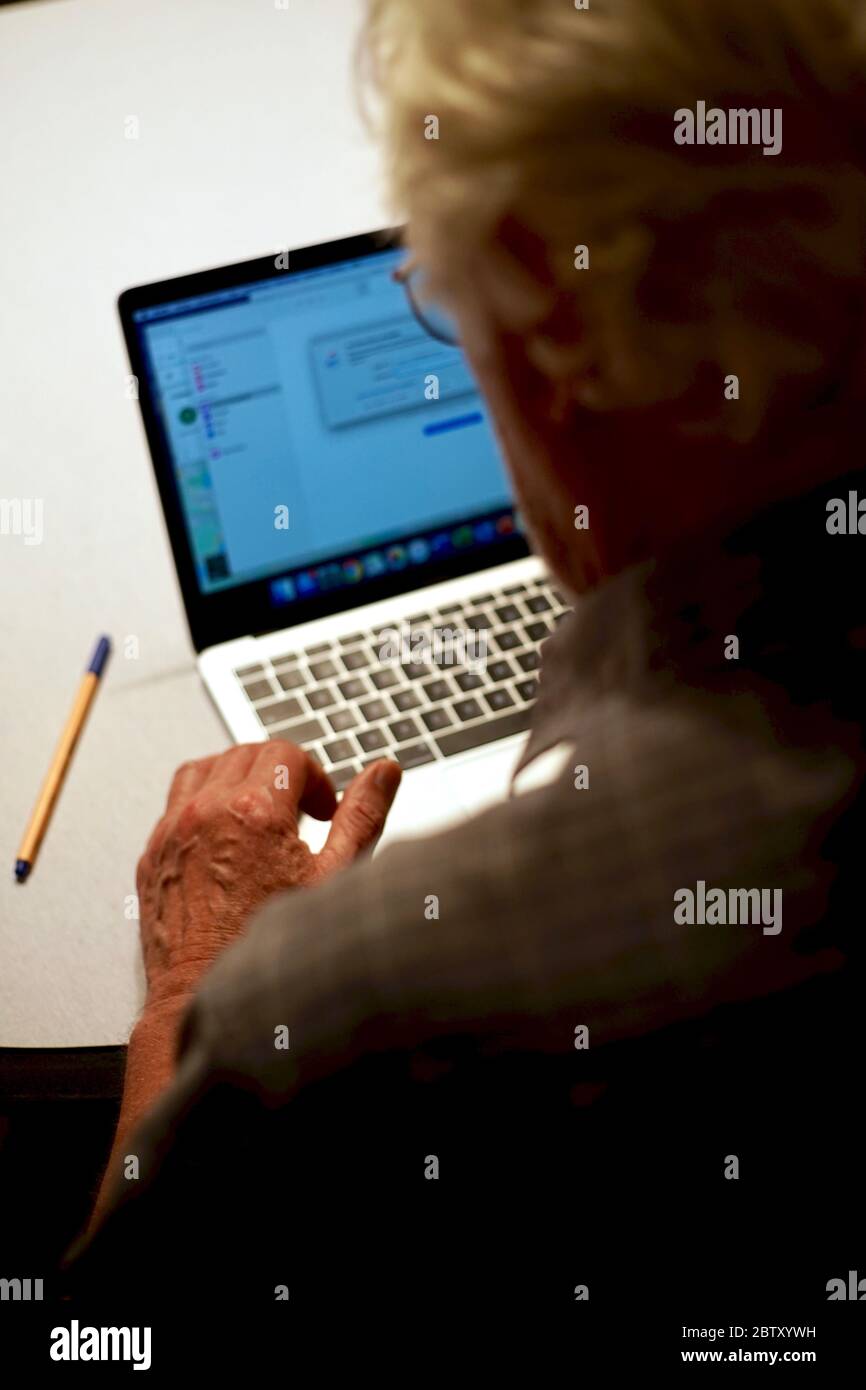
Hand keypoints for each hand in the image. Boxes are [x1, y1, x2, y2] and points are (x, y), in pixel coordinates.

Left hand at [136, 742, 401, 1005]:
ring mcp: (174, 832)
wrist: (208, 997)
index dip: (315, 777)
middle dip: (280, 773)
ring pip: (205, 769)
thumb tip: (383, 774)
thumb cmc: (269, 949)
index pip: (286, 754)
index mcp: (254, 813)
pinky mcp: (154, 854)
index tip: (323, 808)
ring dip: (236, 778)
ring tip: (261, 814)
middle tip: (301, 813)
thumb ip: (362, 816)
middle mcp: (207, 813)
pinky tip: (226, 838)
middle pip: (246, 754)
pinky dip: (203, 805)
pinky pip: (174, 803)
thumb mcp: (333, 879)